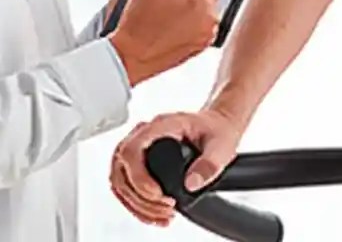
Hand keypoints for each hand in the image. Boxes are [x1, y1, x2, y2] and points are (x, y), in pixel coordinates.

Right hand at [107, 0, 250, 85]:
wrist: (132, 57)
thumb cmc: (138, 21)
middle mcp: (209, 17)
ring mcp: (208, 34)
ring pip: (207, 11)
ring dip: (193, 9)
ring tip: (167, 15)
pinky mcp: (203, 47)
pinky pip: (204, 27)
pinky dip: (192, 23)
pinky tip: (171, 26)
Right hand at [109, 109, 246, 225]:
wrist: (216, 127)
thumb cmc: (216, 130)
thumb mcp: (222, 145)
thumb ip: (210, 164)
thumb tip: (191, 184)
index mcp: (161, 125)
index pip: (132, 150)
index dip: (140, 177)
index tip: (159, 195)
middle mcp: (145, 134)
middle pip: (121, 168)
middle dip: (140, 197)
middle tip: (166, 208)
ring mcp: (140, 147)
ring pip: (120, 179)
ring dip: (136, 203)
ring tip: (162, 214)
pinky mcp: (140, 161)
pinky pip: (125, 185)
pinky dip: (136, 204)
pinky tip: (153, 213)